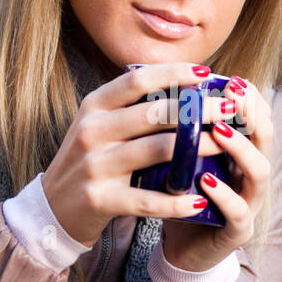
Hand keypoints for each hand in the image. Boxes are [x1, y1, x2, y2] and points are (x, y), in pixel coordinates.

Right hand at [42, 61, 232, 247]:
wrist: (52, 209)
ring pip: (158, 151)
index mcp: (94, 106)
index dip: (174, 73)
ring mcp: (95, 165)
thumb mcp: (98, 125)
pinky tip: (200, 202)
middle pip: (155, 112)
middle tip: (229, 109)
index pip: (138, 80)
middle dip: (198, 110)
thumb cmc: (88, 162)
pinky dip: (176, 202)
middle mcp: (92, 131)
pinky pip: (147, 199)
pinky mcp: (101, 200)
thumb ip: (131, 106)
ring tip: (227, 146)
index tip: (207, 72)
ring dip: (198, 148)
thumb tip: (183, 85)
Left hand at [161, 75, 272, 271]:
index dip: (250, 98)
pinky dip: (224, 194)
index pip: (257, 118)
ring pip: (260, 171)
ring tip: (217, 130)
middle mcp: (252, 175)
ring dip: (240, 148)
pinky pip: (238, 210)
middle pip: (266, 138)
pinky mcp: (238, 231)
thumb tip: (156, 85)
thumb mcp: (182, 159)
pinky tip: (206, 180)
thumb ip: (180, 130)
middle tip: (231, 93)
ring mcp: (250, 203)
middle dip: (252, 113)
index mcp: (242, 154)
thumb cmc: (181, 196)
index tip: (231, 78)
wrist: (181, 248)